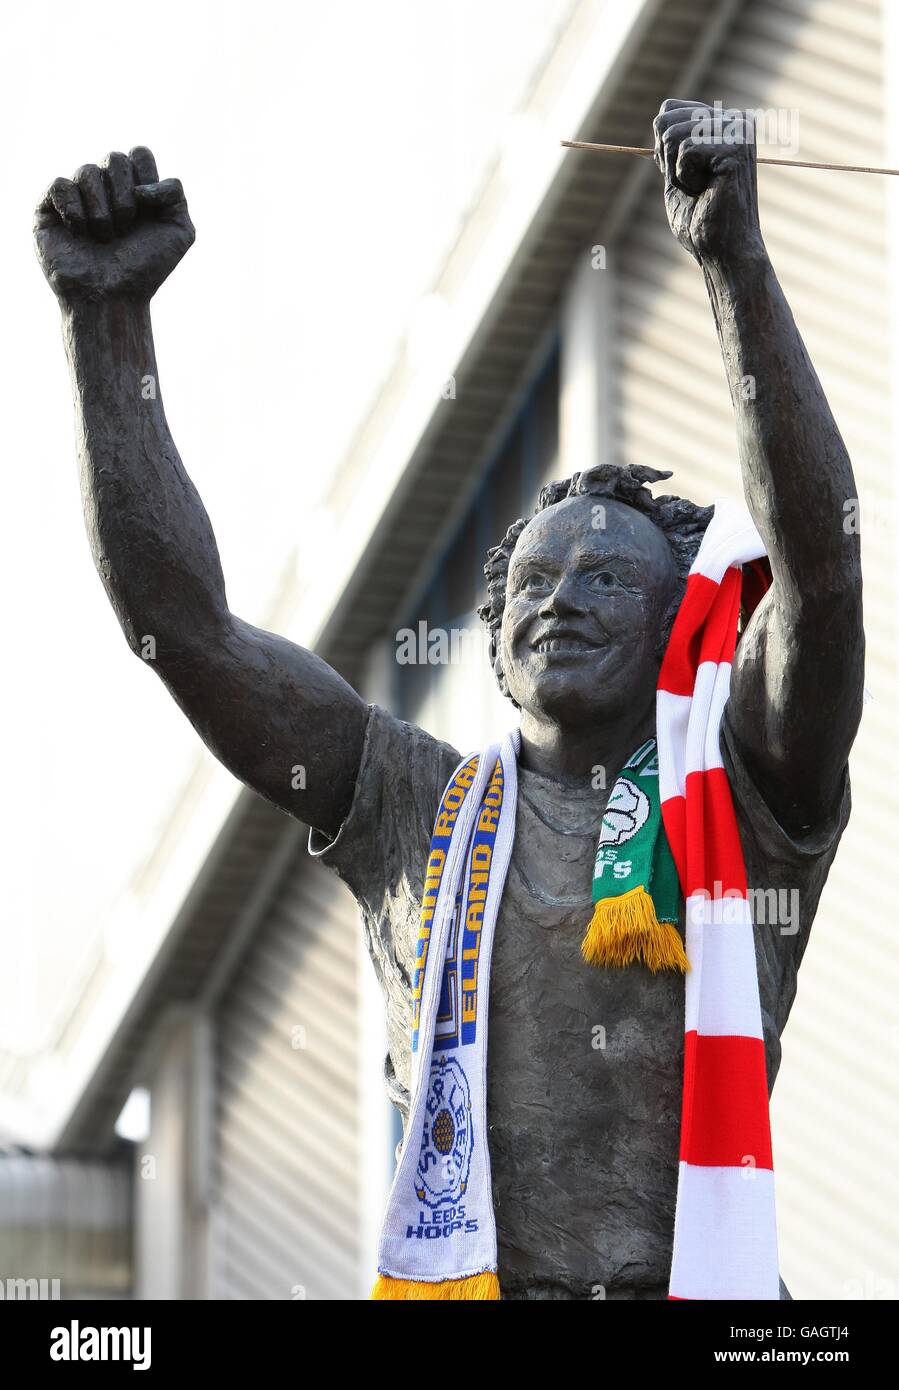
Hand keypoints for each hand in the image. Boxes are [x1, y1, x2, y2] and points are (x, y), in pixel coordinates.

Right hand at [34, 147, 194, 304]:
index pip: (139, 154)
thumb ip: (176, 194)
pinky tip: (79, 234)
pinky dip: (75, 211)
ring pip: (87, 170)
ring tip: (103, 239)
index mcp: (135, 189)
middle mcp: (105, 189)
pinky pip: (60, 184)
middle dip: (125, 199)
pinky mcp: (50, 207)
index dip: (146, 179)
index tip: (147, 211)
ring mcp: (77, 196)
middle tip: (124, 230)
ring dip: (102, 212)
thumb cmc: (144, 269)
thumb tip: (141, 185)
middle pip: (115, 158)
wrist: (113, 297)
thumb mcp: (180, 232)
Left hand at [653, 99, 763, 264]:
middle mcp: (737, 119)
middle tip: (695, 185)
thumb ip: (673, 141)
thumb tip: (662, 115)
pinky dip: (685, 179)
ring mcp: (738, 131)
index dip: (664, 149)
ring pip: (673, 134)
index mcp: (725, 121)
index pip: (669, 109)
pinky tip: (708, 192)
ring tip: (703, 189)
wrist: (722, 250)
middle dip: (668, 160)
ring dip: (677, 172)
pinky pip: (685, 151)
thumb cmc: (701, 217)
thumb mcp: (678, 171)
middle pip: (666, 119)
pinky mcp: (735, 148)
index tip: (686, 174)